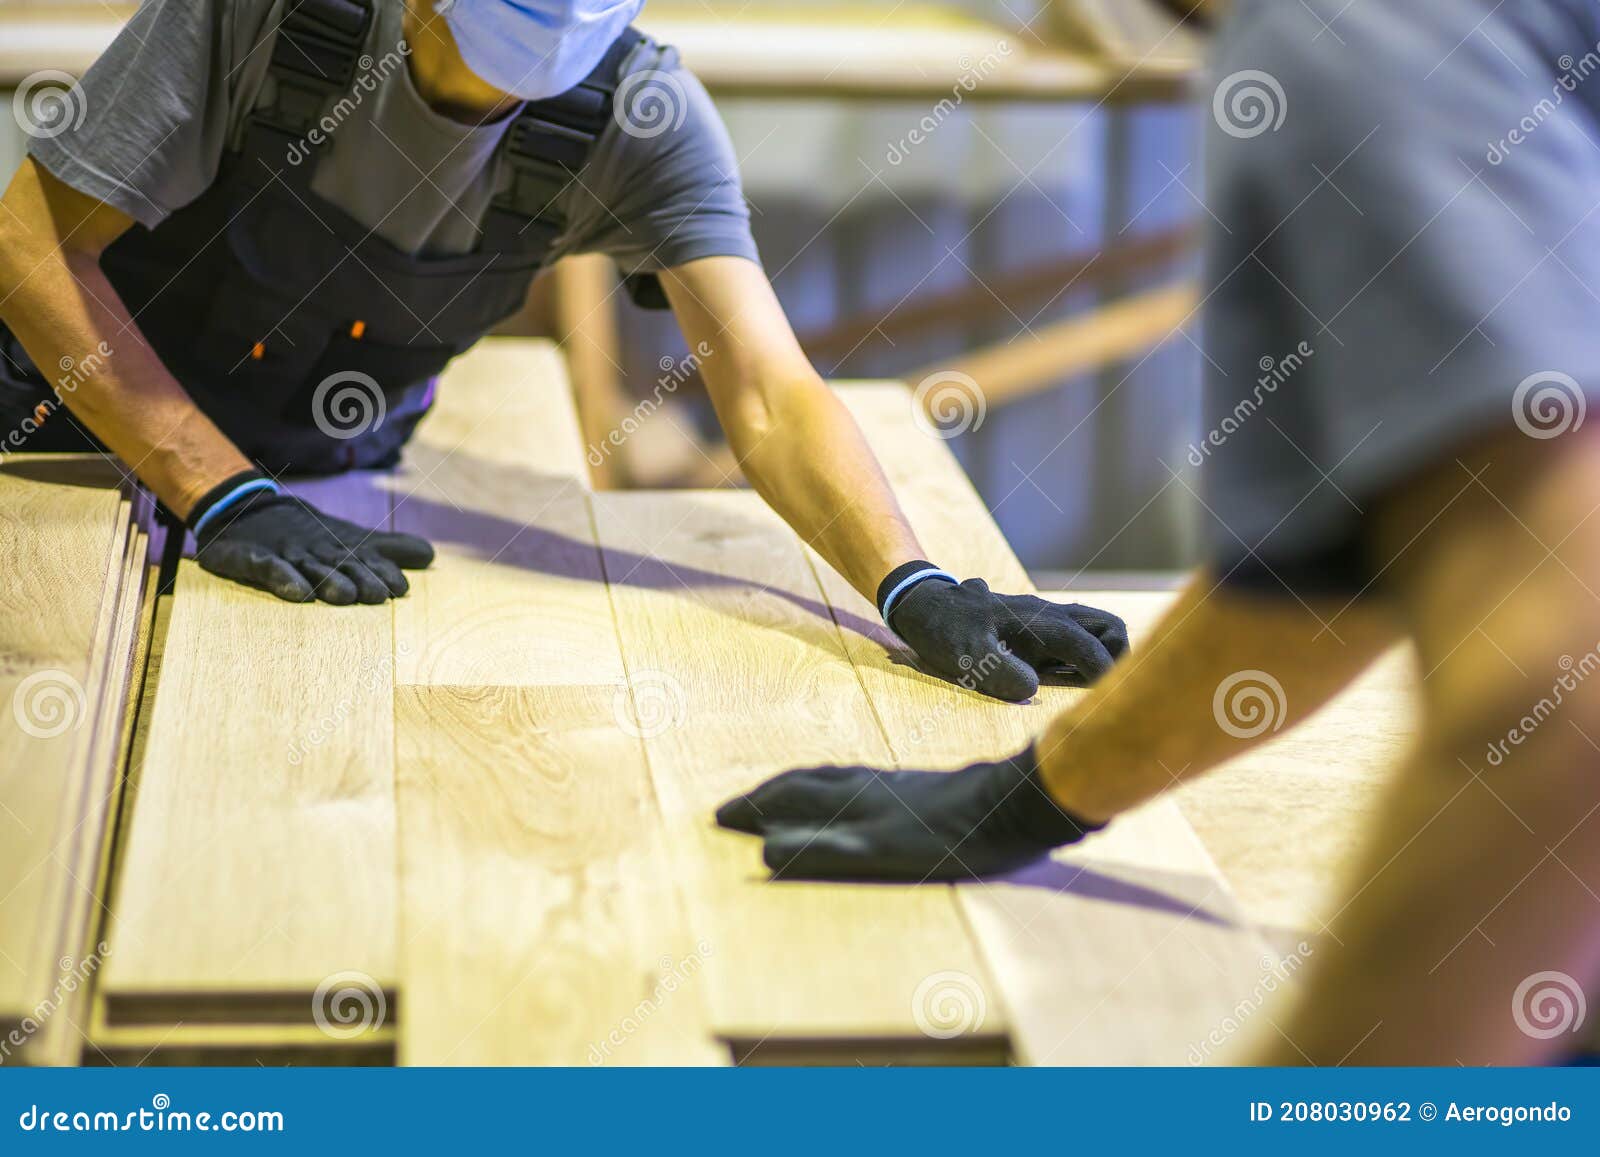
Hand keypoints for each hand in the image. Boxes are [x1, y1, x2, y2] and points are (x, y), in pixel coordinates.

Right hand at [195, 489, 432, 604]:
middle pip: (341, 565)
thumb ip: (388, 549)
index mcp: (340, 547)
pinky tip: (298, 594)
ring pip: (310, 569)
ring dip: (329, 581)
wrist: (248, 511)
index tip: (400, 587)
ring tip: (345, 595)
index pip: (365, 559)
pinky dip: (283, 579)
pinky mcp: (254, 558)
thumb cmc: (309, 534)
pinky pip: (270, 569)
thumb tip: (430, 554)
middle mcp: (317, 551)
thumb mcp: (350, 540)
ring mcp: (286, 554)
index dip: (382, 572)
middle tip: (378, 595)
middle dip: (360, 578)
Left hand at [716, 745, 1102, 880]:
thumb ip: (927, 798)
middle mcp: (872, 792)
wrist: (1018, 799)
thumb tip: (926, 806)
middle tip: (721, 811)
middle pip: (803, 787)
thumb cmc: (997, 798)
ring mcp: (875, 818)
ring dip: (762, 813)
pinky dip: (797, 849)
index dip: (788, 785)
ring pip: (805, 809)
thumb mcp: (955, 791)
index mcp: (890, 782)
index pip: (826, 775)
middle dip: (761, 798)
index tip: (758, 794)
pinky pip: (831, 848)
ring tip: (726, 820)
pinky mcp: (884, 846)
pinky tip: (768, 856)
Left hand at [891, 578, 1128, 700]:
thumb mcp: (966, 657)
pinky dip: (1086, 654)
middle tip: (1101, 689)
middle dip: (1117, 656)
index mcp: (1038, 622)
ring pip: (1096, 628)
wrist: (925, 604)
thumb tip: (1032, 689)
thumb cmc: (945, 630)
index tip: (1109, 701)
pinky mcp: (1039, 627)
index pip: (1089, 646)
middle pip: (1108, 626)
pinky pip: (1078, 635)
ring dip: (1103, 654)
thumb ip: (1000, 673)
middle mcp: (1050, 616)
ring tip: (1086, 685)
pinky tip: (1064, 677)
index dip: (1105, 673)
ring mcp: (1046, 619)